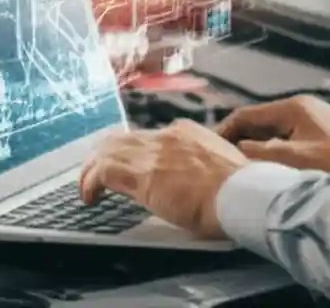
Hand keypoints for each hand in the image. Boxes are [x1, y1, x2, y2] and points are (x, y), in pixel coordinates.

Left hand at [79, 119, 247, 238]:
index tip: (131, 166)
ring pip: (107, 151)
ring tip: (87, 188)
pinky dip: (90, 183)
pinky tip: (89, 197)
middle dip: (105, 155)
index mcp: (187, 133)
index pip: (149, 136)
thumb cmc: (241, 189)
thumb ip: (204, 167)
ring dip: (92, 170)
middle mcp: (167, 136)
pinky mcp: (141, 175)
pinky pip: (102, 171)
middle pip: (123, 139)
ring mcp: (153, 153)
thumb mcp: (221, 167)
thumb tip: (198, 181)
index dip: (133, 152)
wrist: (242, 194)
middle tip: (97, 175)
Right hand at [216, 95, 329, 172]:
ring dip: (259, 149)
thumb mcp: (295, 159)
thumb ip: (261, 153)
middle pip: (259, 123)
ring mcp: (314, 119)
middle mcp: (301, 107)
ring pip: (274, 132)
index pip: (246, 115)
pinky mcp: (324, 132)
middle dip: (240, 141)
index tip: (210, 148)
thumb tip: (236, 151)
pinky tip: (273, 170)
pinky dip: (277, 151)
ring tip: (245, 169)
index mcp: (292, 108)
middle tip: (223, 162)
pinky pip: (289, 139)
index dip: (224, 131)